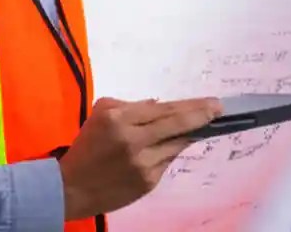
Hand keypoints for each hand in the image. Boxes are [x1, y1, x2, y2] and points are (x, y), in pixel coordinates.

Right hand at [57, 96, 222, 219]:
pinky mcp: (148, 182)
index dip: (191, 106)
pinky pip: (167, 161)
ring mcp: (144, 164)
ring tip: (200, 125)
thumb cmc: (87, 146)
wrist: (71, 187)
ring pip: (177, 144)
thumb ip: (131, 105)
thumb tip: (160, 105)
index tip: (212, 103)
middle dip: (202, 116)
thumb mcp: (101, 114)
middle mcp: (134, 140)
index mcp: (119, 119)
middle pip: (177, 125)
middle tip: (219, 109)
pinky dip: (170, 151)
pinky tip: (168, 147)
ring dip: (188, 134)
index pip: (164, 109)